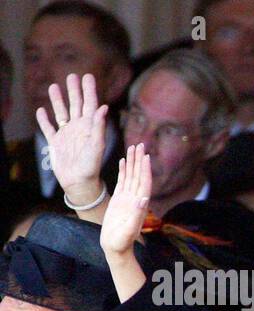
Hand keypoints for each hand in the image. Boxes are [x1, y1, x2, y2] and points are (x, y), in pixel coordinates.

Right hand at [35, 73, 108, 203]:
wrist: (80, 182)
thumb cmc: (92, 165)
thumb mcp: (97, 145)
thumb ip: (99, 126)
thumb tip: (103, 107)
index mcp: (90, 127)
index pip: (90, 104)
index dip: (89, 90)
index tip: (87, 76)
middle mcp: (78, 128)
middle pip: (76, 105)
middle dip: (74, 90)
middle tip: (72, 76)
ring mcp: (66, 135)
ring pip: (61, 113)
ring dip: (58, 100)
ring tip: (54, 86)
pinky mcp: (56, 143)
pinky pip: (48, 128)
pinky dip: (44, 120)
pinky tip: (41, 110)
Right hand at [100, 143, 151, 257]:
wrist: (115, 247)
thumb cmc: (121, 242)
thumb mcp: (129, 230)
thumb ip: (136, 215)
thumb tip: (143, 199)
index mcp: (139, 204)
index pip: (144, 183)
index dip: (145, 169)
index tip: (146, 155)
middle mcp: (135, 199)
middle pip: (139, 176)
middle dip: (139, 160)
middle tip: (140, 144)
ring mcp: (127, 198)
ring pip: (131, 176)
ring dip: (132, 162)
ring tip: (132, 147)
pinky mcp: (119, 200)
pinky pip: (122, 182)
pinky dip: (123, 171)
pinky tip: (123, 161)